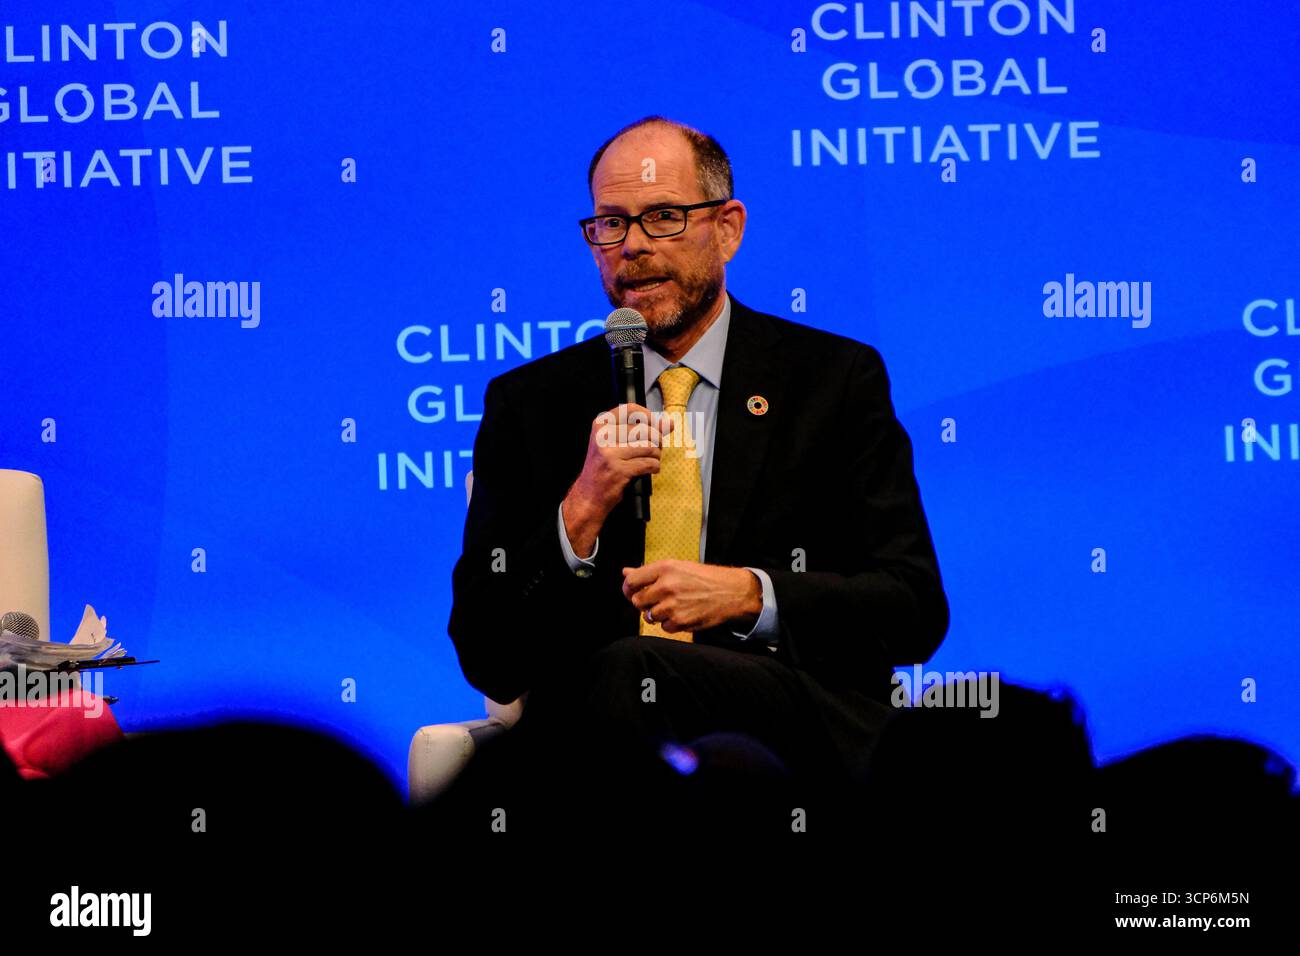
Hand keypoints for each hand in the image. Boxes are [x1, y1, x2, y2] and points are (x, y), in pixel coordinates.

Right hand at [562, 404, 673, 554]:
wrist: (589, 495)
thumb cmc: (605, 467)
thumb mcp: (615, 443)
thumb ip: (641, 430)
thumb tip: (670, 423)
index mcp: (600, 426)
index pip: (629, 409)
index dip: (648, 415)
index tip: (655, 425)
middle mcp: (603, 437)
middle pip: (644, 430)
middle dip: (657, 440)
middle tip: (655, 449)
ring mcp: (610, 454)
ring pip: (650, 447)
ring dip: (656, 455)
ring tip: (651, 460)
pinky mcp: (620, 471)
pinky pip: (649, 463)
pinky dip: (655, 467)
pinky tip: (650, 469)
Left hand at [621, 560, 761, 633]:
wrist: (730, 592)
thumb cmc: (704, 578)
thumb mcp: (677, 567)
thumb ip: (649, 572)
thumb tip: (625, 572)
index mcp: (665, 568)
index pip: (632, 581)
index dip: (628, 589)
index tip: (631, 592)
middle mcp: (667, 586)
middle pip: (637, 601)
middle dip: (644, 602)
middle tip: (656, 600)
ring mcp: (673, 605)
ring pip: (649, 616)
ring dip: (657, 614)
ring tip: (673, 606)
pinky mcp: (681, 622)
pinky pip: (664, 627)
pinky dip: (670, 623)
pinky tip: (682, 613)